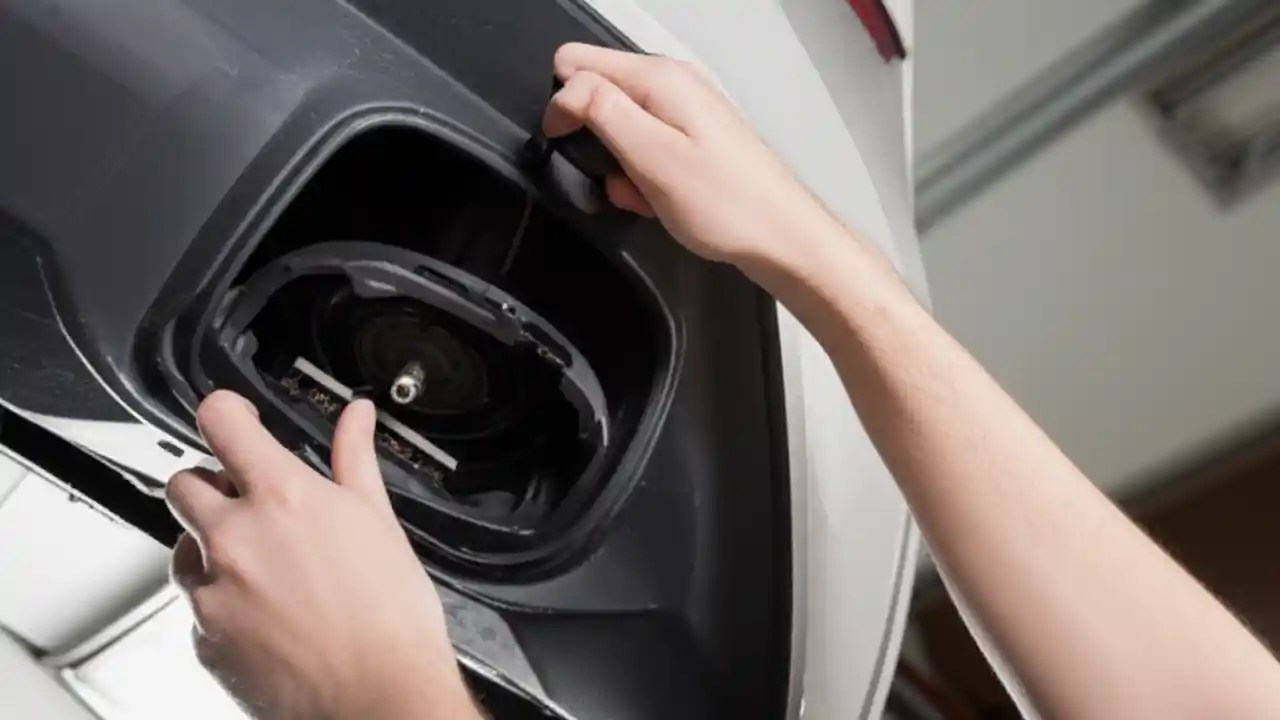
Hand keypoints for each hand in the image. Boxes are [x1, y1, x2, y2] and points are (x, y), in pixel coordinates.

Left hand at [165, 391, 478, 719]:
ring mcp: (213, 590)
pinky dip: (222, 601)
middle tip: (252, 504)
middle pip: (183, 483)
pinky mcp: (202, 637)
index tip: (234, 419)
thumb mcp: (379, 521)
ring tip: (266, 569)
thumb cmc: (389, 617)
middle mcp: (235, 537)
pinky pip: (197, 604)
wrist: (379, 696)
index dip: (226, 411)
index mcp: (281, 498)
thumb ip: (355, 460)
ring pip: (183, 546)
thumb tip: (356, 417)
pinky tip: (267, 613)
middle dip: (212, 485)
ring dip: (211, 546)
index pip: (221, 422)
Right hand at [543, 43, 839, 271]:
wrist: (781, 237)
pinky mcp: (692, 140)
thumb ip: (601, 112)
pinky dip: (641, 177)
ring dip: (619, 166)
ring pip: (619, 128)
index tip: (571, 147)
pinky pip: (645, 151)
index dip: (562, 106)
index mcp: (659, 78)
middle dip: (593, 138)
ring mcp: (685, 111)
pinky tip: (659, 201)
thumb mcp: (651, 155)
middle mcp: (673, 83)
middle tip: (619, 176)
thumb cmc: (722, 202)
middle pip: (598, 94)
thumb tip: (564, 87)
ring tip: (645, 194)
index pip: (575, 64)